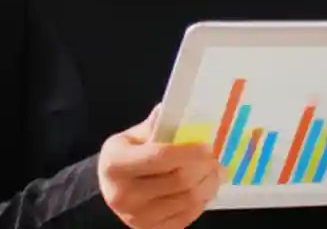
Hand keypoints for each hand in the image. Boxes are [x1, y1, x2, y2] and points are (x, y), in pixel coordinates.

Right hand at [99, 106, 225, 228]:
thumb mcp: (130, 137)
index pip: (159, 157)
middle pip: (178, 181)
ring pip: (187, 201)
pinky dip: (202, 202)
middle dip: (203, 168)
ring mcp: (137, 217)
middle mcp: (123, 195)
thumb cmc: (123, 157)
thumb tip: (170, 108)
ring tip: (215, 172)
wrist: (110, 189)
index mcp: (115, 165)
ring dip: (208, 185)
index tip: (207, 147)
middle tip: (215, 159)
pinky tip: (205, 189)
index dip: (188, 152)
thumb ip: (152, 126)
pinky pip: (186, 217)